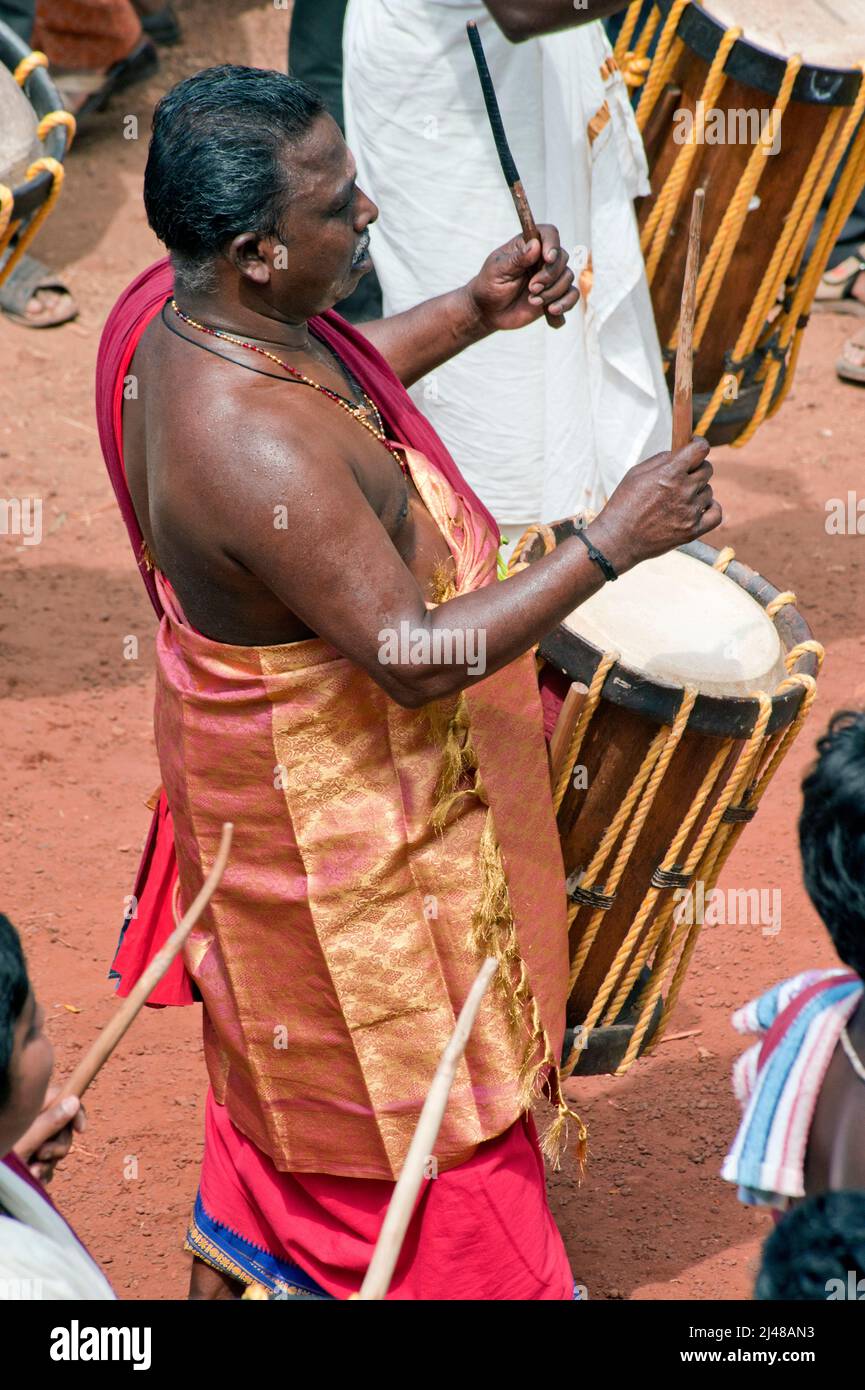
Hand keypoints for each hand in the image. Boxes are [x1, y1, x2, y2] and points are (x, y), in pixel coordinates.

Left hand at [12, 1089, 84, 1183]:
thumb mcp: (24, 1140)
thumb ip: (49, 1122)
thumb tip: (73, 1101)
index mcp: (30, 1106)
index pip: (63, 1097)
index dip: (76, 1111)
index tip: (81, 1130)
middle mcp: (30, 1119)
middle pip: (62, 1127)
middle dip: (57, 1146)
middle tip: (42, 1155)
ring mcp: (29, 1139)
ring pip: (55, 1148)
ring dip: (47, 1163)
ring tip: (31, 1171)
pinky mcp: (28, 1157)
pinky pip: (46, 1163)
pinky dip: (41, 1171)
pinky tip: (31, 1177)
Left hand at [466, 226, 577, 332]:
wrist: (489, 311)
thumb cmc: (490, 285)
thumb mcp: (498, 270)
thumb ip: (517, 258)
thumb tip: (535, 245)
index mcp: (528, 245)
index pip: (549, 234)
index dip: (552, 244)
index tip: (547, 259)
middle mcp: (542, 259)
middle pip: (562, 258)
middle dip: (549, 275)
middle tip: (532, 288)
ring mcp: (551, 277)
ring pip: (568, 277)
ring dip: (553, 292)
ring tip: (533, 301)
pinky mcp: (555, 295)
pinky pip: (572, 296)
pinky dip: (565, 304)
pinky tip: (551, 312)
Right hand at [586, 438, 721, 575]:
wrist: (618, 540)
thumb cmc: (623, 505)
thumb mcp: (636, 474)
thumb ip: (661, 460)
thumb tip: (680, 453)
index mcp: (669, 473)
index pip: (700, 449)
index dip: (699, 444)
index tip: (695, 446)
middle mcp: (683, 491)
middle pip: (707, 469)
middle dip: (696, 469)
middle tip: (681, 476)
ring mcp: (689, 512)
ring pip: (708, 491)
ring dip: (697, 491)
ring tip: (678, 499)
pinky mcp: (692, 531)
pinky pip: (715, 513)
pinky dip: (710, 508)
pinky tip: (698, 508)